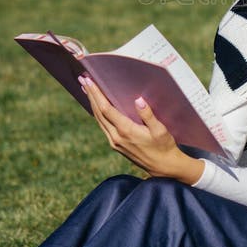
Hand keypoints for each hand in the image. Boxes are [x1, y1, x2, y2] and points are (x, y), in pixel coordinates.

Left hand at [79, 76, 203, 184]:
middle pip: (98, 113)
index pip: (106, 109)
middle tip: (83, 79)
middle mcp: (116, 137)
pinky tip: (97, 106)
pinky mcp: (116, 144)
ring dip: (92, 103)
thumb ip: (148, 115)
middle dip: (91, 95)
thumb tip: (138, 100)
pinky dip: (98, 113)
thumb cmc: (164, 146)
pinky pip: (103, 125)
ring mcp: (115, 142)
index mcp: (126, 131)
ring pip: (99, 120)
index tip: (90, 81)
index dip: (97, 94)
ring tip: (86, 89)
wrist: (163, 166)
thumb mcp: (160, 130)